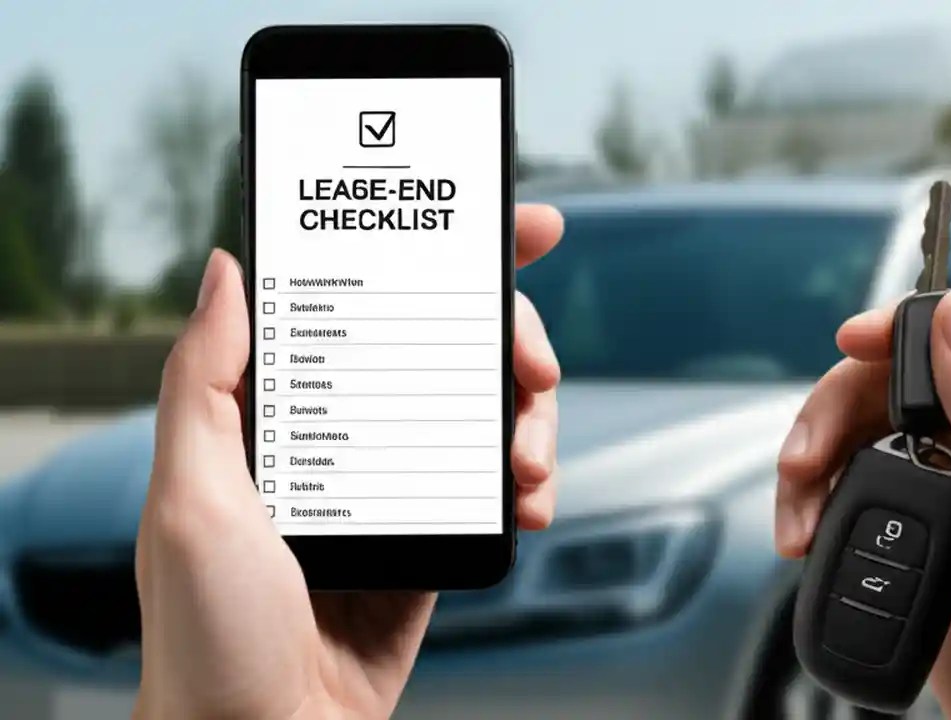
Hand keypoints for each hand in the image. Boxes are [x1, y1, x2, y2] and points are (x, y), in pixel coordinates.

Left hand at [134, 205, 563, 719]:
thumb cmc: (207, 635)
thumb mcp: (188, 498)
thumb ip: (203, 381)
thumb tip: (228, 269)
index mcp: (284, 409)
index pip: (367, 302)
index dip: (440, 255)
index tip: (509, 229)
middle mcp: (347, 433)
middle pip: (450, 346)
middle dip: (510, 337)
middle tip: (532, 363)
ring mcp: (399, 482)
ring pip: (487, 409)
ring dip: (531, 415)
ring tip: (528, 460)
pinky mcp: (436, 533)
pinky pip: (498, 482)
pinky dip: (530, 479)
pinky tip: (530, 498)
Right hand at [775, 288, 950, 718]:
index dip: (916, 323)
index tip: (851, 343)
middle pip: (915, 369)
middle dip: (845, 404)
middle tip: (805, 457)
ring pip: (880, 417)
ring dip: (825, 451)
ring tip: (798, 506)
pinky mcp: (938, 509)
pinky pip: (870, 468)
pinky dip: (827, 489)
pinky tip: (809, 524)